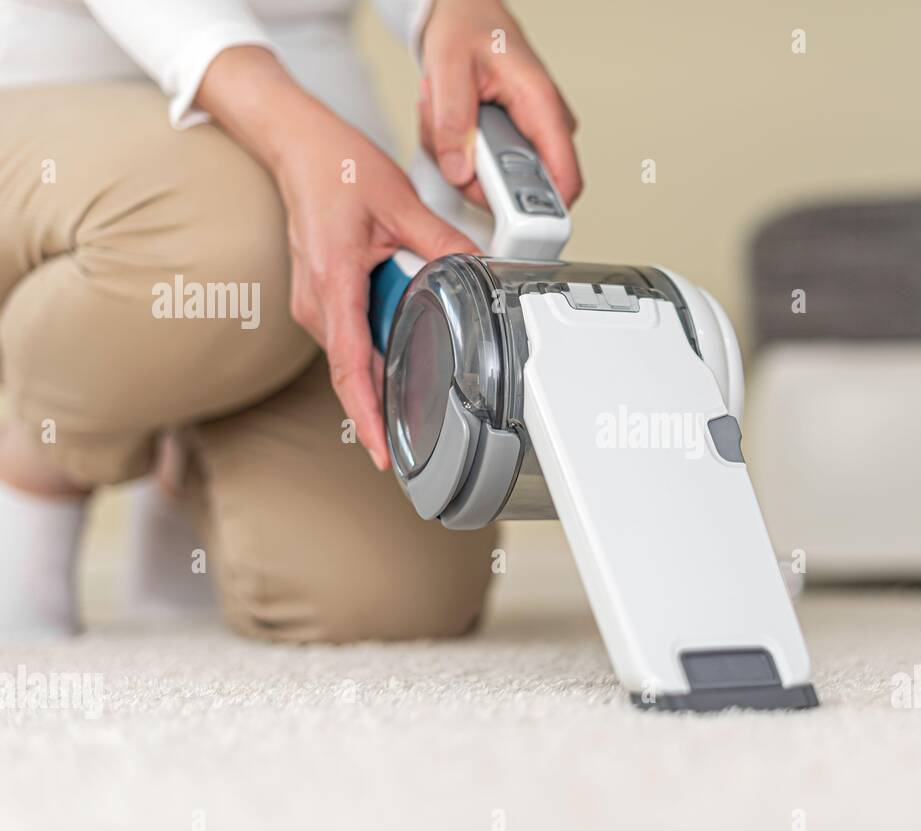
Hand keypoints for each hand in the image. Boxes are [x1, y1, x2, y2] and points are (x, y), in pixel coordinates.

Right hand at [198, 47, 476, 470]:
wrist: (297, 146)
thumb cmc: (335, 169)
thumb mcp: (401, 202)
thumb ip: (442, 242)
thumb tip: (481, 270)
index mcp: (334, 281)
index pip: (351, 366)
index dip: (367, 413)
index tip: (381, 451)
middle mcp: (317, 301)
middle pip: (354, 372)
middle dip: (383, 410)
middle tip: (416, 445)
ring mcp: (315, 303)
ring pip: (354, 357)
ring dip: (383, 378)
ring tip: (416, 405)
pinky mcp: (322, 300)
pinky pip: (351, 339)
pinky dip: (375, 356)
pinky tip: (402, 362)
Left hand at [419, 0, 581, 206]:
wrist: (463, 13)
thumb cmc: (466, 29)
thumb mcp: (448, 68)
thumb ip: (451, 123)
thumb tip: (459, 171)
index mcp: (542, 104)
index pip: (565, 181)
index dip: (543, 213)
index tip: (509, 223)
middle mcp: (545, 124)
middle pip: (524, 190)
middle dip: (477, 179)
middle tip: (452, 147)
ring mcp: (532, 135)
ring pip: (499, 183)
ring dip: (464, 163)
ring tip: (448, 122)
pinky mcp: (515, 141)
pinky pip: (488, 170)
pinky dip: (461, 155)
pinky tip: (453, 126)